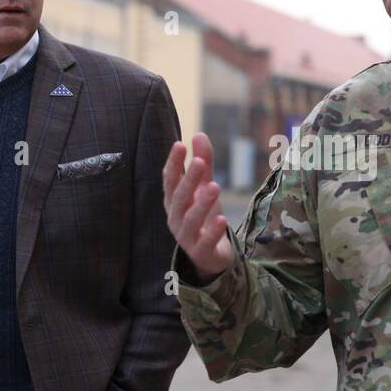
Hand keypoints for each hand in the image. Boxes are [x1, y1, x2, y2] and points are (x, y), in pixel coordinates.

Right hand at [162, 132, 233, 283]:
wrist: (212, 255)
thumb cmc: (204, 217)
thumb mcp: (205, 188)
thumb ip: (204, 164)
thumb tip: (198, 134)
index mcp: (174, 201)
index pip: (169, 180)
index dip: (173, 163)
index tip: (180, 144)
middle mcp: (176, 218)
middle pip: (179, 198)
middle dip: (188, 180)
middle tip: (200, 162)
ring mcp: (186, 237)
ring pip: (190, 220)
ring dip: (201, 203)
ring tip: (215, 187)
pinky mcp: (201, 253)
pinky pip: (204, 243)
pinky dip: (212, 232)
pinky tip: (221, 219)